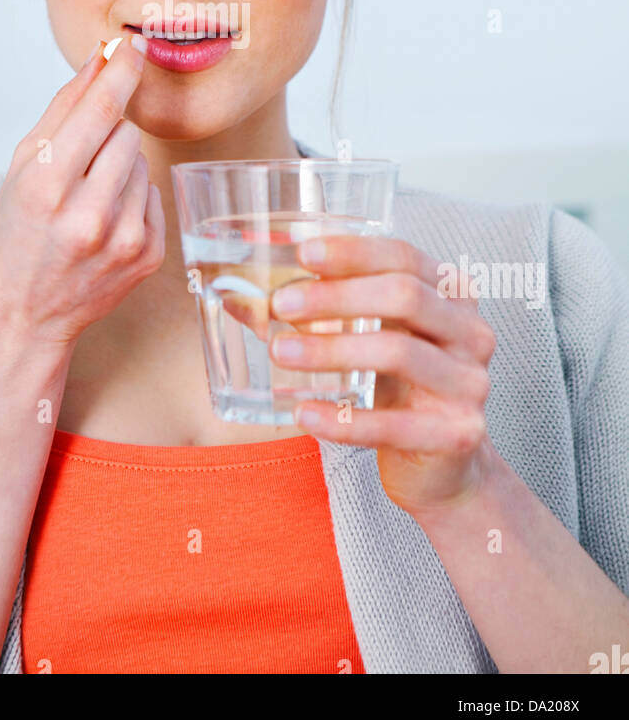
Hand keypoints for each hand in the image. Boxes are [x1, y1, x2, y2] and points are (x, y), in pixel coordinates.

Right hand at [0, 35, 164, 351]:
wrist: (25, 314)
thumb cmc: (16, 236)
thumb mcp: (20, 168)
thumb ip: (62, 109)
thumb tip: (101, 58)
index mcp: (47, 189)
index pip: (99, 112)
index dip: (121, 72)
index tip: (135, 46)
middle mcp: (88, 216)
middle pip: (127, 134)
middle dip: (107, 136)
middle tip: (79, 165)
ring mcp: (123, 240)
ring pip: (143, 162)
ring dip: (121, 169)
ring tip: (88, 199)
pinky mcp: (148, 256)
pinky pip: (154, 195)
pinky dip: (133, 199)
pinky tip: (105, 222)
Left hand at [269, 235, 498, 515]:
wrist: (445, 467)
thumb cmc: (403, 388)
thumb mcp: (378, 336)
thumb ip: (334, 309)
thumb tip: (248, 294)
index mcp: (453, 296)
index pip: (404, 257)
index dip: (354, 252)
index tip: (303, 253)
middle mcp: (470, 333)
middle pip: (404, 296)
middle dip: (336, 296)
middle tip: (282, 304)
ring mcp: (469, 384)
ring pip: (397, 352)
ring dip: (330, 349)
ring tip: (280, 351)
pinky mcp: (457, 435)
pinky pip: (392, 424)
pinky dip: (342, 419)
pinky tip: (304, 413)